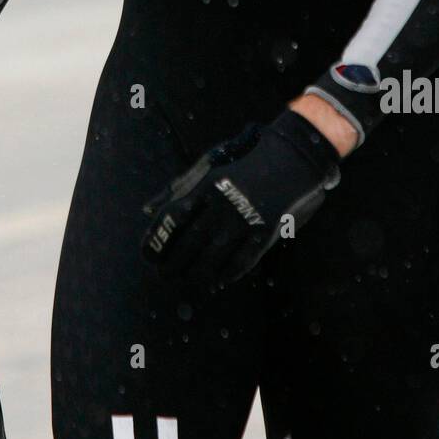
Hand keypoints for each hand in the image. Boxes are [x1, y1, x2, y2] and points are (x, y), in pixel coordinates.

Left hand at [140, 107, 340, 287]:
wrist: (291, 158)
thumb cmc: (245, 162)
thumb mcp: (209, 167)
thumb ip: (179, 188)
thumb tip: (147, 209)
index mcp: (206, 186)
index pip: (173, 218)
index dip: (157, 239)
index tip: (147, 255)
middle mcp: (223, 204)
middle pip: (191, 242)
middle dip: (173, 263)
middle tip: (164, 274)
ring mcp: (245, 219)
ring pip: (214, 257)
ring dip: (197, 274)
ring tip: (188, 281)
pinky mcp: (265, 231)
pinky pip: (242, 261)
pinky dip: (228, 274)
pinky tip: (218, 280)